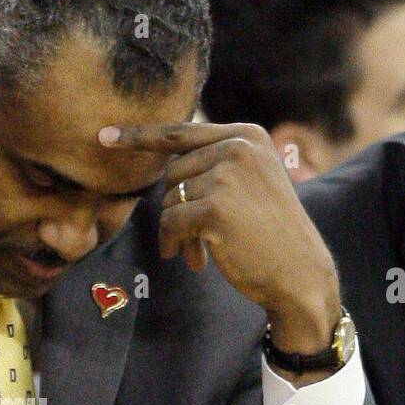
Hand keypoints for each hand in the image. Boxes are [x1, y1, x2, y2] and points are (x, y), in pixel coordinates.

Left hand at [100, 120, 340, 356]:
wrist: (299, 271)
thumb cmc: (270, 233)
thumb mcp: (253, 182)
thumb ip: (217, 164)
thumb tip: (165, 167)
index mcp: (247, 135)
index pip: (182, 132)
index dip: (140, 136)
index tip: (104, 136)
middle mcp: (238, 147)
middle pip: (173, 173)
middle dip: (178, 208)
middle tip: (195, 239)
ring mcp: (227, 175)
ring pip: (170, 200)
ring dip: (178, 231)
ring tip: (199, 252)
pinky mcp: (216, 207)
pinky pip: (171, 223)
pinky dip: (175, 243)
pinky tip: (194, 260)